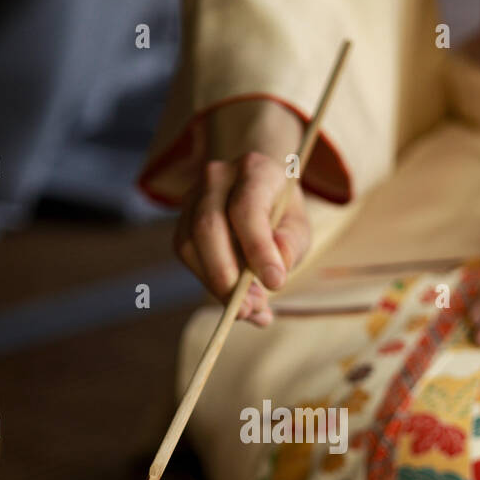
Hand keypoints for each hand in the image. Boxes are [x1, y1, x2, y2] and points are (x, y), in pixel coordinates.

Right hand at [173, 103, 311, 325]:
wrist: (256, 192)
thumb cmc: (281, 213)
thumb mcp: (298, 226)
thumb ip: (291, 245)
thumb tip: (273, 274)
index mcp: (254, 169)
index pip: (247, 209)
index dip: (258, 248)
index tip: (276, 283)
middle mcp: (216, 178)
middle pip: (208, 226)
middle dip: (227, 276)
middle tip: (249, 309)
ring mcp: (192, 199)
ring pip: (191, 245)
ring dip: (217, 286)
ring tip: (249, 310)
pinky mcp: (182, 223)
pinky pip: (188, 257)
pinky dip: (210, 284)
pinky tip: (235, 300)